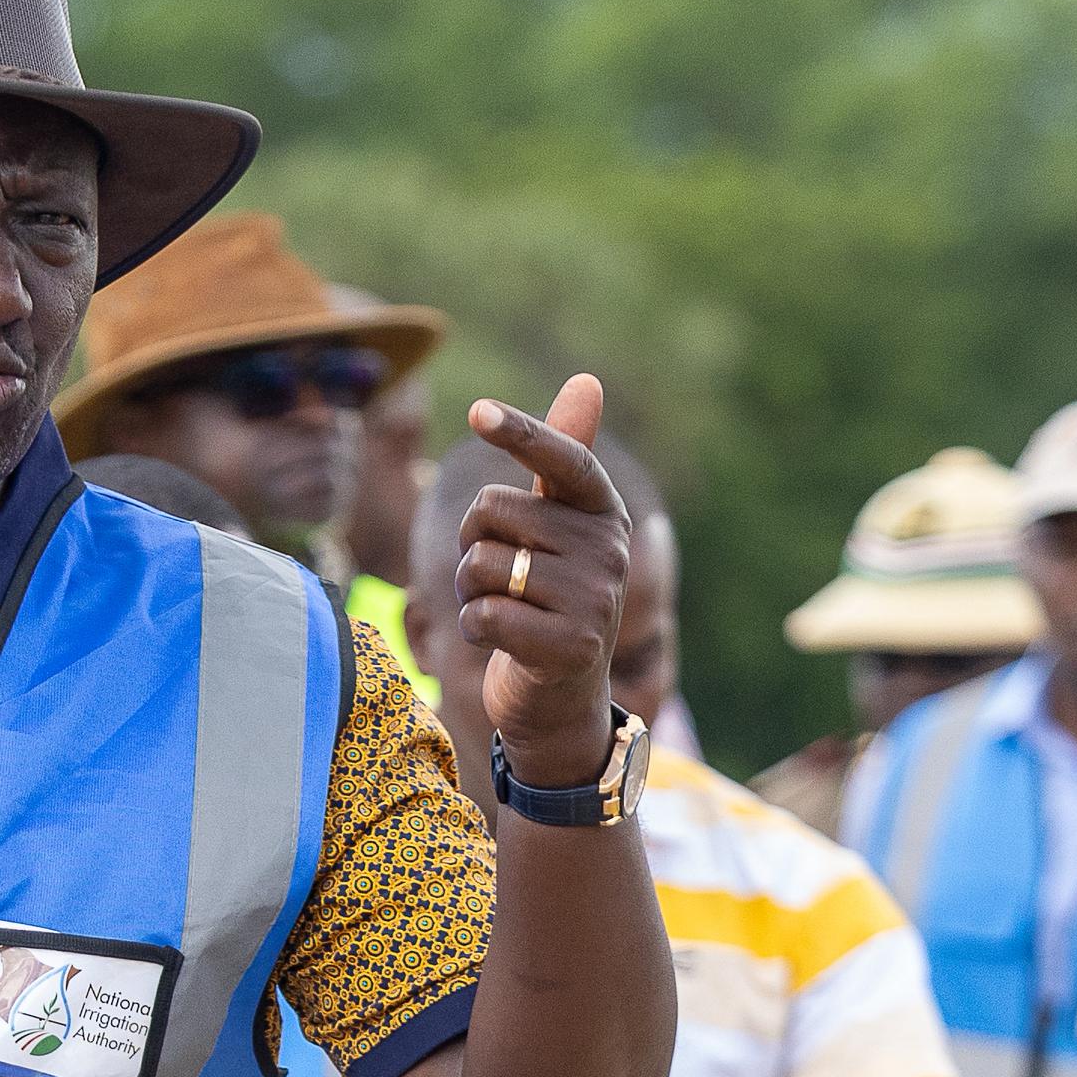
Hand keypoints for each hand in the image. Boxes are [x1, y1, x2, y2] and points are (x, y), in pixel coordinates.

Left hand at [455, 376, 631, 787]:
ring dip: (469, 591)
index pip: (564, 460)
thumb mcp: (555, 528)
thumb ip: (560, 460)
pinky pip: (484, 615)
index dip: (522, 433)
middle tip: (496, 576)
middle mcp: (607, 550)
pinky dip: (473, 629)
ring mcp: (594, 600)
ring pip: (482, 565)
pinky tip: (499, 641)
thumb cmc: (546, 598)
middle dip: (471, 544)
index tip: (477, 410)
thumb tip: (588, 380)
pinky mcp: (569, 648)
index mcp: (601, 511)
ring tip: (500, 609)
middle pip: (492, 512)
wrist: (560, 696)